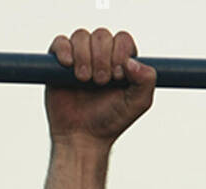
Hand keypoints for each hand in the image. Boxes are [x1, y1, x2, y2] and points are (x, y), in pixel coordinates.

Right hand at [45, 28, 155, 146]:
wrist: (83, 137)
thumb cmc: (111, 121)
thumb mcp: (138, 103)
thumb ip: (146, 80)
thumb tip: (131, 61)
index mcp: (121, 60)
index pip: (122, 39)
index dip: (120, 54)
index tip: (117, 77)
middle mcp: (100, 55)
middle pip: (102, 35)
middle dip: (102, 58)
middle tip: (100, 82)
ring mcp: (79, 56)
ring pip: (81, 36)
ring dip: (85, 57)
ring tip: (85, 80)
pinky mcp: (59, 62)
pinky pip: (60, 42)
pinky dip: (65, 50)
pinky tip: (69, 66)